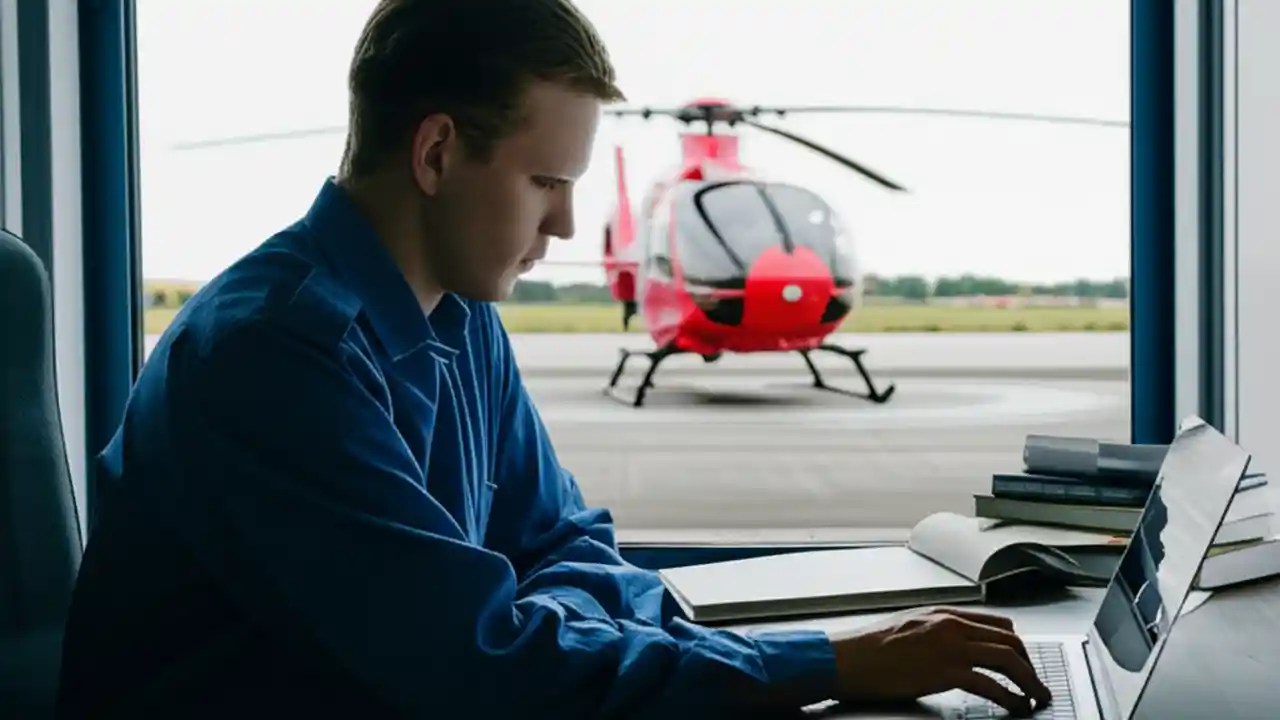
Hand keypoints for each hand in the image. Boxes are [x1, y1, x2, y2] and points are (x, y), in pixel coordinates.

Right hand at [825, 606, 1051, 716]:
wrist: (845, 658)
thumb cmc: (867, 649)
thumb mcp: (906, 629)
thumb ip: (933, 634)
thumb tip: (952, 650)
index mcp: (942, 614)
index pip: (996, 622)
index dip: (1017, 644)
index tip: (1024, 662)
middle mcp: (950, 625)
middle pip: (1009, 638)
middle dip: (1030, 663)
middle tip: (1037, 684)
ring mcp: (949, 646)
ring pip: (1007, 658)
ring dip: (1030, 680)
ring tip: (1037, 697)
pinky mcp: (944, 671)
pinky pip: (990, 684)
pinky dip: (1010, 697)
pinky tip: (1016, 707)